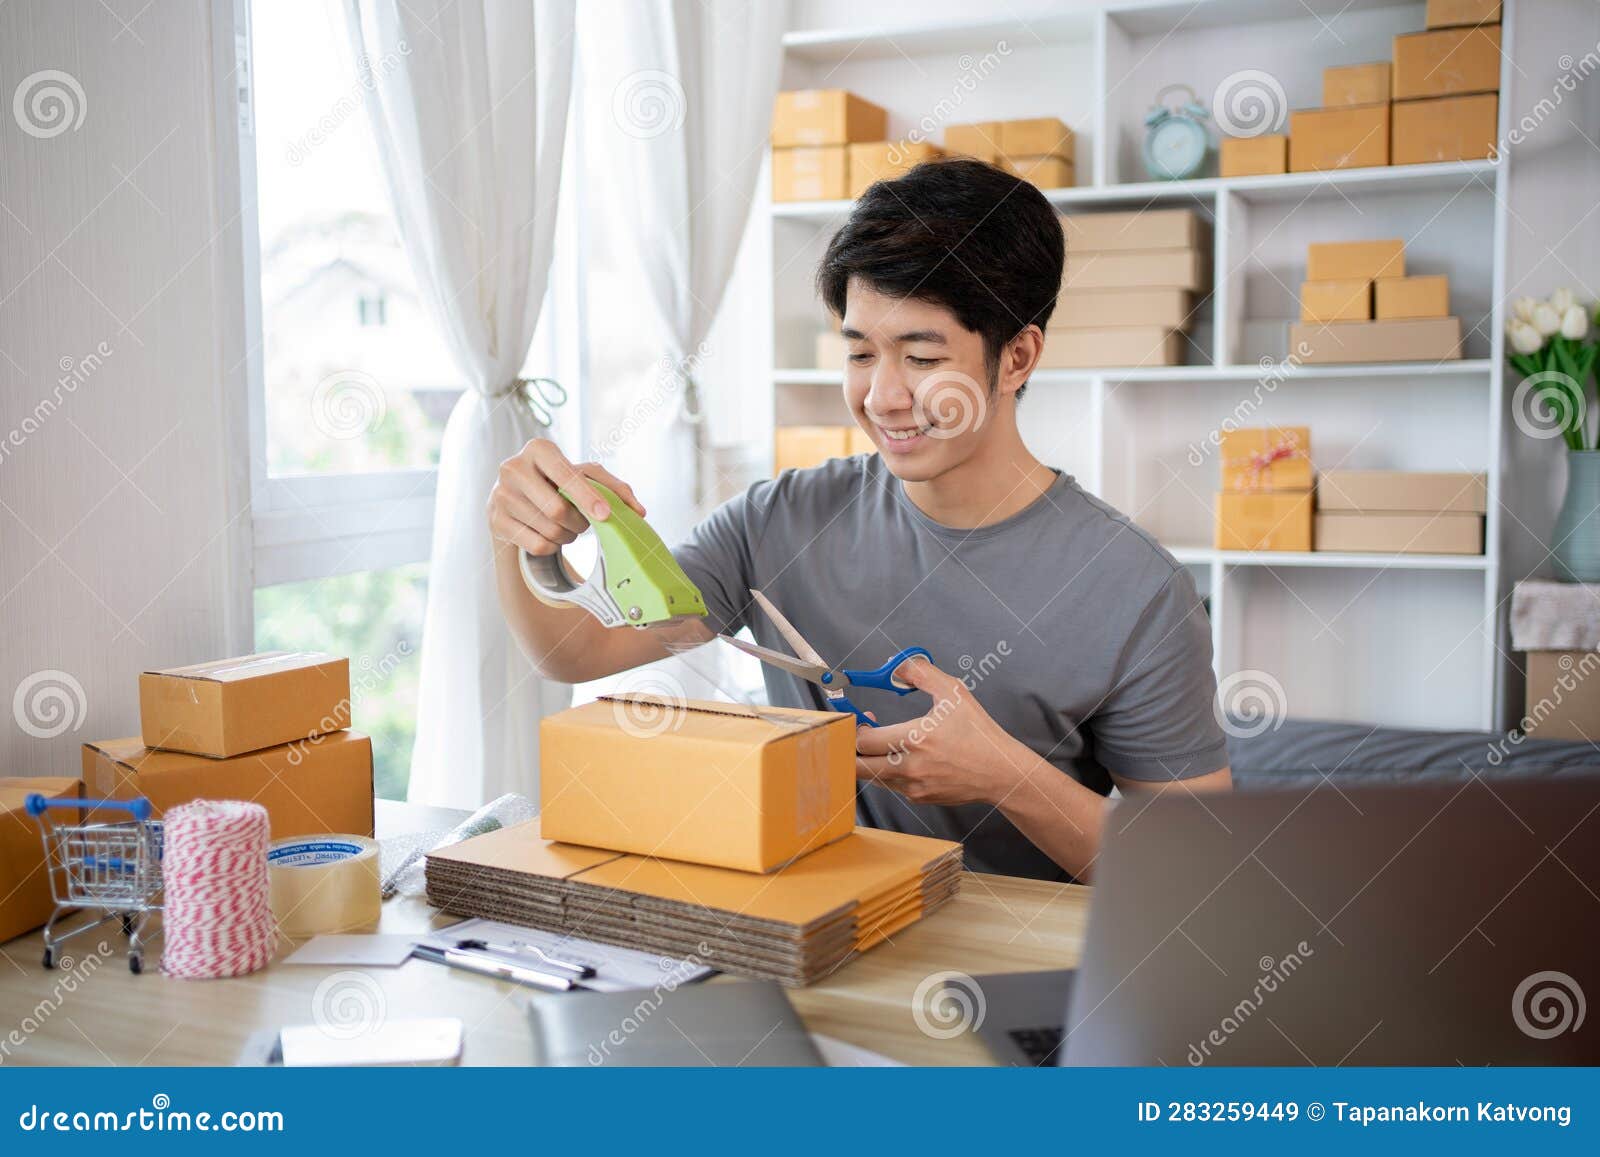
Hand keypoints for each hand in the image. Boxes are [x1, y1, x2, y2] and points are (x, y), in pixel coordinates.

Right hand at [488, 438, 644, 556]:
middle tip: (583, 522)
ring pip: (548, 530)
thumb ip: (614, 488)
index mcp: (539, 449)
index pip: (566, 476)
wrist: (517, 495)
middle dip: (578, 522)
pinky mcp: (495, 520)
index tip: (605, 514)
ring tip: (565, 526)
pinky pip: (537, 545)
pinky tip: (549, 534)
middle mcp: (513, 468)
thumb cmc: (558, 482)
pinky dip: (552, 546)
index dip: (587, 497)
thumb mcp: (585, 476)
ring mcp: (500, 495)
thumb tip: (638, 512)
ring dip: (567, 535)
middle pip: (557, 510)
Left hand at [852, 657, 1031, 806]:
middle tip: (859, 734)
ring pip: (872, 777)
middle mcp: (910, 766)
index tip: (861, 718)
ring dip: (869, 760)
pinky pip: (892, 785)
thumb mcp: (953, 693)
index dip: (855, 727)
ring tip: (881, 743)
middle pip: (858, 766)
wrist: (999, 771)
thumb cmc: (978, 732)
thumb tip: (897, 666)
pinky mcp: (919, 797)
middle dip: (851, 749)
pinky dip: (888, 772)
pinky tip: (903, 756)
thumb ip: (922, 674)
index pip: (864, 740)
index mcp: (915, 739)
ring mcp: (913, 785)